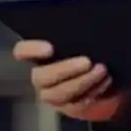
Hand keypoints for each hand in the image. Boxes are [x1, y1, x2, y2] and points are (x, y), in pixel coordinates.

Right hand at [12, 40, 130, 122]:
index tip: (50, 48)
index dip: (30, 50)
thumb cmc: (91, 48)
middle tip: (87, 61)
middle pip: (40, 77)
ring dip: (82, 82)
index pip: (22, 51)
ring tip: (102, 70)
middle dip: (65, 69)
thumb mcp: (83, 37)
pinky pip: (76, 104)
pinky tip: (105, 81)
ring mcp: (52, 94)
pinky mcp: (68, 107)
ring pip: (58, 93)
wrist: (108, 73)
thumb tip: (84, 24)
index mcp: (38, 54)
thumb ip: (77, 32)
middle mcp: (41, 75)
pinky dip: (93, 91)